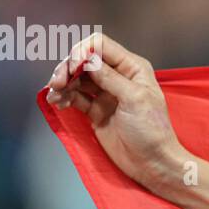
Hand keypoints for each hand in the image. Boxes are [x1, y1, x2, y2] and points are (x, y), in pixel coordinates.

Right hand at [44, 34, 188, 194]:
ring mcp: (106, 94)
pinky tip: (59, 103)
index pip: (100, 45)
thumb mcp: (134, 99)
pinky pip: (75, 97)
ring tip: (56, 95)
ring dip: (62, 83)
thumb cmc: (152, 131)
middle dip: (67, 68)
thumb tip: (87, 59)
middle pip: (84, 60)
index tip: (73, 67)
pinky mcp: (96, 111)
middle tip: (58, 83)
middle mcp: (118, 77)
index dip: (83, 51)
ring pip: (76, 79)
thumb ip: (110, 77)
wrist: (152, 163)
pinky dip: (64, 97)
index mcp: (132, 68)